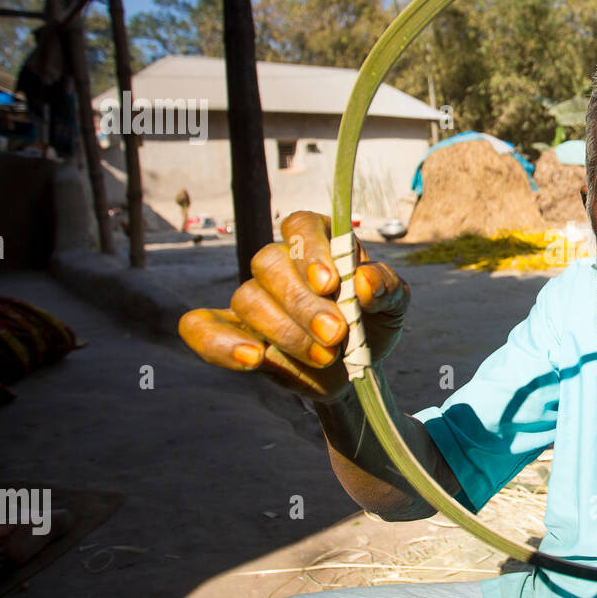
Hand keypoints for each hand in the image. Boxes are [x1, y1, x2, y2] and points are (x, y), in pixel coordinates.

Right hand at [178, 211, 409, 399]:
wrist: (356, 372)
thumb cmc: (371, 325)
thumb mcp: (394, 305)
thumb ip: (385, 287)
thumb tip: (363, 281)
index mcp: (318, 243)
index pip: (300, 225)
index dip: (310, 250)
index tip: (330, 283)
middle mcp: (280, 266)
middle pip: (269, 263)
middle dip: (302, 302)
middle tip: (335, 334)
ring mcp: (253, 299)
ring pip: (247, 298)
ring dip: (285, 331)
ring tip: (325, 357)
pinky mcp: (232, 332)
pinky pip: (202, 327)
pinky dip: (219, 342)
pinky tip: (253, 359)